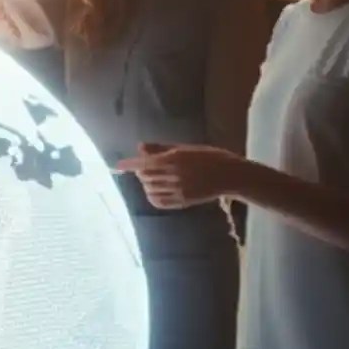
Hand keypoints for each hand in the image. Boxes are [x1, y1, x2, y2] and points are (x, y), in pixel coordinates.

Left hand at [115, 143, 247, 208]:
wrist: (231, 176)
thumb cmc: (210, 157)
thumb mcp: (186, 148)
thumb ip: (162, 148)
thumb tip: (140, 147)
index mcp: (175, 158)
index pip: (144, 162)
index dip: (129, 164)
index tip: (117, 165)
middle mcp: (174, 175)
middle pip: (145, 176)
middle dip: (141, 171)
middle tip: (146, 167)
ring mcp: (179, 190)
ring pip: (150, 189)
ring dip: (146, 183)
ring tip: (153, 178)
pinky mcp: (184, 201)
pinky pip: (160, 202)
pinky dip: (153, 196)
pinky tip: (156, 191)